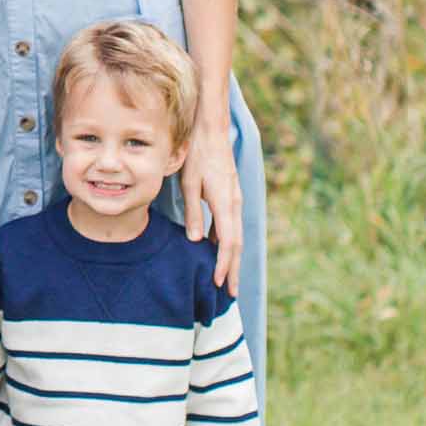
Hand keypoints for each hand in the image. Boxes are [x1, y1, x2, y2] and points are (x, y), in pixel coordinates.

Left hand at [180, 123, 242, 293]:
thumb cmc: (197, 155)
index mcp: (225, 203)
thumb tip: (195, 241)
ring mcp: (235, 200)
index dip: (224, 264)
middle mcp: (234, 204)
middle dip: (233, 270)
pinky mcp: (231, 196)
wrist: (212, 131)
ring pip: (235, 236)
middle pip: (236, 245)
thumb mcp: (189, 184)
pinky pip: (231, 225)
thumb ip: (193, 213)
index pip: (228, 242)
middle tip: (230, 294)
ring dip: (231, 259)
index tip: (219, 283)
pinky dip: (226, 242)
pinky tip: (216, 251)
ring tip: (226, 280)